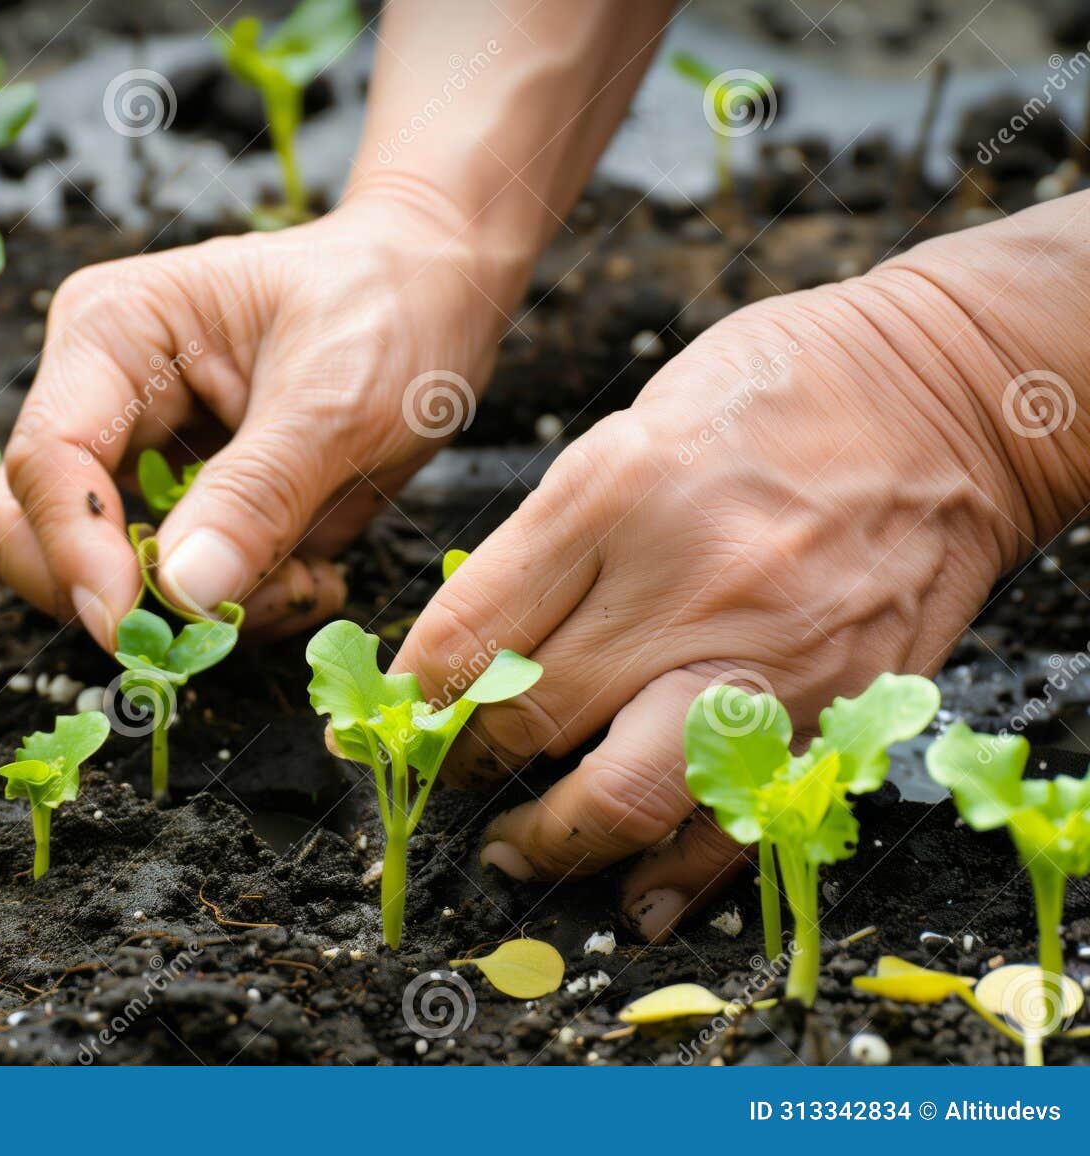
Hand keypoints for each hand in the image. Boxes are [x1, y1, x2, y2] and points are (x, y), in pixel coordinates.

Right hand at [0, 181, 518, 647]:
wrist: (436, 296)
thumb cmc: (387, 308)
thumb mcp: (337, 400)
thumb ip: (257, 496)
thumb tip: (179, 596)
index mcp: (112, 335)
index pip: (47, 460)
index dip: (75, 553)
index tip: (132, 628)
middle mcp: (100, 398)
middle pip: (28, 530)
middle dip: (126, 595)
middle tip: (238, 610)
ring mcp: (133, 460)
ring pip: (99, 583)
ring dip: (196, 615)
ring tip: (306, 578)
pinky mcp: (178, 509)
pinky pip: (169, 597)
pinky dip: (234, 613)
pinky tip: (311, 572)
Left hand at [393, 268, 1037, 940]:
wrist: (943, 404)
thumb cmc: (771, 397)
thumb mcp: (624, 433)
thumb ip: (548, 547)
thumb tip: (473, 652)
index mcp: (614, 492)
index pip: (472, 631)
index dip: (416, 694)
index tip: (403, 719)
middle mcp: (686, 582)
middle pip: (532, 720)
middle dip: (469, 767)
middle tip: (454, 777)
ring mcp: (766, 655)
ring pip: (625, 796)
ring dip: (554, 842)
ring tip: (519, 850)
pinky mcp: (834, 707)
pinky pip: (735, 820)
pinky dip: (673, 875)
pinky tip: (631, 894)